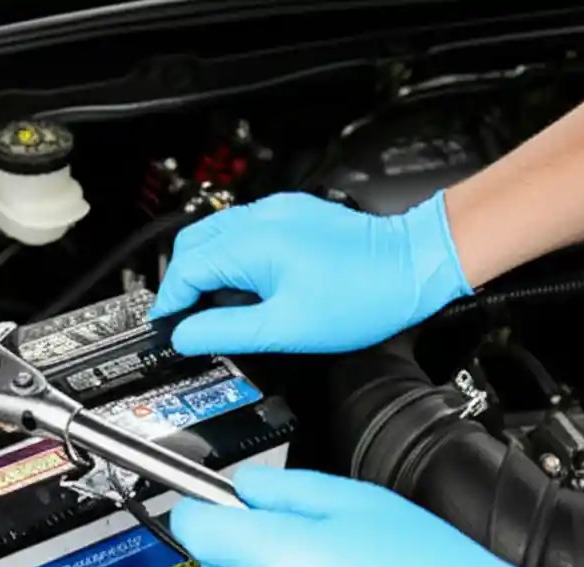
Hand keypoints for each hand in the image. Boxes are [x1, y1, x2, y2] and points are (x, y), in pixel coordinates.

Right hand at [149, 191, 472, 354]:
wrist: (414, 265)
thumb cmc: (363, 295)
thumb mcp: (285, 328)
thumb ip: (226, 330)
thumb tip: (185, 336)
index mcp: (251, 243)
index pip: (185, 269)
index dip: (170, 303)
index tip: (169, 328)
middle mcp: (259, 218)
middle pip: (193, 247)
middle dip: (184, 284)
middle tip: (188, 320)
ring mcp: (276, 212)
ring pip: (216, 237)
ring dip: (209, 271)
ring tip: (223, 308)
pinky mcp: (293, 215)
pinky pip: (244, 233)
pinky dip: (234, 260)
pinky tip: (252, 287)